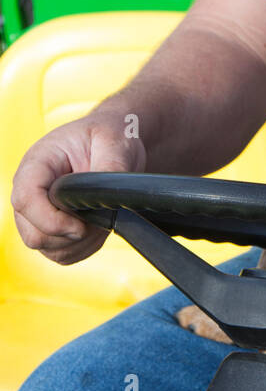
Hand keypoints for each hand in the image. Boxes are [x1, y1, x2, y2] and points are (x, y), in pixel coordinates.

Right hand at [11, 113, 146, 265]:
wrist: (115, 144)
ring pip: (47, 248)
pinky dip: (83, 248)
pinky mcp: (53, 229)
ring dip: (80, 242)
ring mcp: (38, 213)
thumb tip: (106, 198)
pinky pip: (62, 254)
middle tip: (100, 219)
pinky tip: (99, 226)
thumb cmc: (109, 135)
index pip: (25, 200)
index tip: (82, 225)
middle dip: (69, 235)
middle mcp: (30, 190)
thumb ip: (109, 167)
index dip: (50, 220)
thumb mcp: (114, 141)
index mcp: (38, 163)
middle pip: (32, 233)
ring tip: (103, 217)